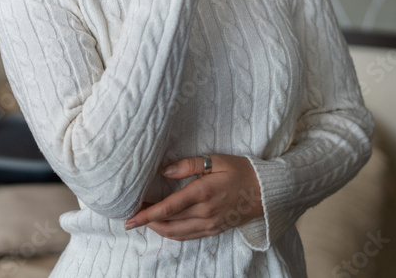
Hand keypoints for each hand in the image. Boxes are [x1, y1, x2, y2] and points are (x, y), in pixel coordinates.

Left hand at [124, 153, 262, 240]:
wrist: (266, 192)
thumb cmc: (241, 171)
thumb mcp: (216, 160)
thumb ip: (189, 165)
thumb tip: (165, 170)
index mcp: (203, 193)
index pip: (168, 208)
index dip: (146, 214)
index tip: (129, 218)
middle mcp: (205, 213)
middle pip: (168, 223)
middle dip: (147, 221)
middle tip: (132, 213)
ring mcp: (210, 224)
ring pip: (176, 233)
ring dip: (157, 228)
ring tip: (144, 219)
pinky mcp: (214, 230)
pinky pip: (188, 236)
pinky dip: (172, 233)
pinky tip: (164, 225)